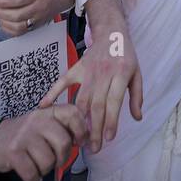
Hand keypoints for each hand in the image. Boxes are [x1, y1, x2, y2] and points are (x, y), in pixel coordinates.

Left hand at [0, 0, 73, 35]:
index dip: (3, 1)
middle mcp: (41, 6)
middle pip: (17, 15)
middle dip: (1, 11)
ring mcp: (41, 17)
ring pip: (19, 26)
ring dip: (4, 21)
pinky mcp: (39, 24)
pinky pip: (23, 32)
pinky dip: (10, 30)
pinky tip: (4, 23)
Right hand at [0, 104, 86, 180]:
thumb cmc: (23, 136)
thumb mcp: (42, 125)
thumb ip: (62, 129)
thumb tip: (85, 141)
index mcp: (47, 113)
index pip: (72, 113)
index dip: (81, 129)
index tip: (79, 142)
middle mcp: (36, 120)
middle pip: (63, 142)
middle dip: (62, 158)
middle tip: (55, 161)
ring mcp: (24, 135)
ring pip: (48, 161)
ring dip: (45, 170)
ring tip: (37, 166)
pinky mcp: (13, 151)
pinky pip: (33, 173)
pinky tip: (33, 178)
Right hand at [40, 2, 141, 153]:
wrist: (111, 33)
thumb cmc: (126, 56)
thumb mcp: (137, 74)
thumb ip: (137, 96)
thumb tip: (137, 118)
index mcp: (120, 73)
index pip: (113, 101)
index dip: (111, 120)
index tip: (108, 138)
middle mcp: (103, 73)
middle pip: (96, 104)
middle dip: (94, 128)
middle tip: (93, 148)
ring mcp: (87, 71)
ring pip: (81, 99)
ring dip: (78, 120)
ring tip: (78, 139)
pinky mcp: (76, 68)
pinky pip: (62, 82)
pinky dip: (52, 94)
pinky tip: (44, 107)